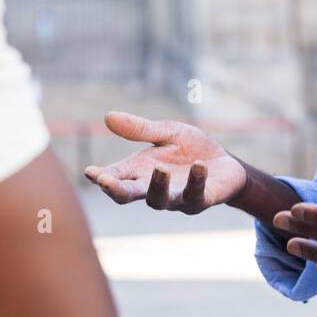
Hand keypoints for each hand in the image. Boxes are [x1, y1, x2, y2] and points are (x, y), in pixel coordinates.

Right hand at [84, 112, 247, 213]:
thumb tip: (108, 117)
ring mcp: (176, 198)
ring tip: (160, 169)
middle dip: (117, 190)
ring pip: (160, 200)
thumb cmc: (191, 149)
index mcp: (140, 170)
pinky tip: (199, 166)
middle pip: (128, 196)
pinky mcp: (200, 200)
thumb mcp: (167, 133)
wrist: (226, 164)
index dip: (101, 176)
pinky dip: (196, 180)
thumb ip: (140, 130)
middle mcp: (153, 188)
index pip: (115, 176)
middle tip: (106, 181)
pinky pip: (195, 195)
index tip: (90, 172)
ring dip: (158, 186)